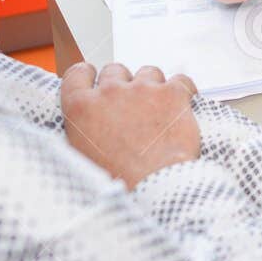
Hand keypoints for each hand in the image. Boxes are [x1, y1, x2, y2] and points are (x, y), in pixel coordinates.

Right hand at [61, 62, 201, 186]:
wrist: (155, 190)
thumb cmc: (119, 182)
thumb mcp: (82, 159)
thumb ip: (81, 132)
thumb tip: (86, 126)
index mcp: (81, 108)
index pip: (77, 74)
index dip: (88, 75)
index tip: (95, 80)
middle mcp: (110, 92)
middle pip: (115, 70)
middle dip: (123, 85)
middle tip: (132, 107)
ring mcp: (142, 89)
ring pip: (148, 72)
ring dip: (152, 87)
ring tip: (159, 112)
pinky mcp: (172, 93)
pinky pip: (181, 80)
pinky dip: (183, 91)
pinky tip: (182, 107)